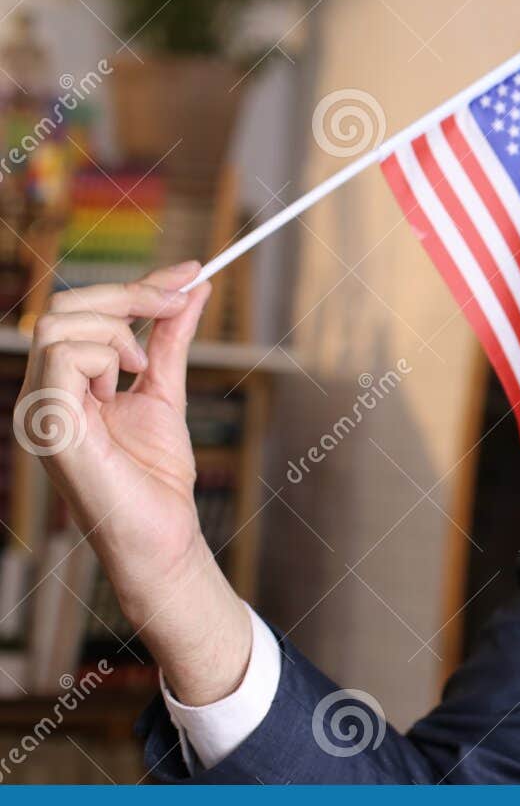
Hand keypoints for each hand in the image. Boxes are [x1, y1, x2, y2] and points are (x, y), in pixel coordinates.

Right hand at [17, 261, 251, 704]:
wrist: (161, 534)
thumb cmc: (155, 475)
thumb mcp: (165, 390)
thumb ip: (170, 340)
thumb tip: (193, 288)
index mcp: (64, 382)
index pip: (84, 311)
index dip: (137, 284)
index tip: (191, 270)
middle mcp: (43, 391)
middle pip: (64, 307)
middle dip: (129, 293)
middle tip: (179, 300)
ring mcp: (39, 408)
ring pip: (58, 325)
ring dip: (116, 329)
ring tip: (140, 367)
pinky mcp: (49, 424)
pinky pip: (61, 358)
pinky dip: (102, 354)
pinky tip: (123, 383)